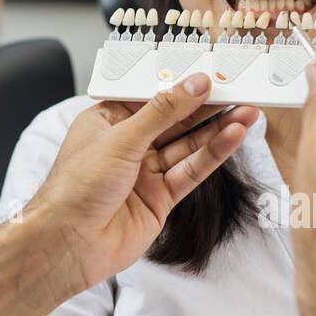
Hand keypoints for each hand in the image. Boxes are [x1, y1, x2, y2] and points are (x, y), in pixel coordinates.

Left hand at [26, 74, 258, 292]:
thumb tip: (194, 84)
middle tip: (240, 90)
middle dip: (207, 107)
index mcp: (107, 122)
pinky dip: (212, 155)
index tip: (211, 72)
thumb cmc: (76, 187)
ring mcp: (144, 174)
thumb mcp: (121, 138)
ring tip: (248, 111)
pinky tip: (233, 137)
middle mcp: (127, 146)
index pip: (151, 96)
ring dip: (217, 130)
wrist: (68, 243)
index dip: (181, 85)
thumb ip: (163, 111)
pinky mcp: (160, 199)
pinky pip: (190, 172)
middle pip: (174, 121)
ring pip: (187, 146)